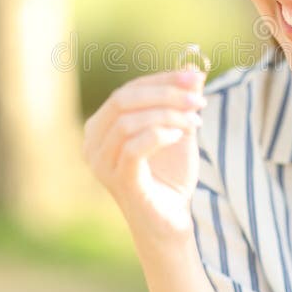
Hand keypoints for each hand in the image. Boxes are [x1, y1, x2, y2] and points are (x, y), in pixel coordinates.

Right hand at [82, 67, 207, 244]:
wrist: (171, 221)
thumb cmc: (170, 176)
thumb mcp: (178, 130)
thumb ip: (182, 103)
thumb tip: (194, 71)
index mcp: (101, 127)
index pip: (128, 90)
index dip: (161, 80)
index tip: (194, 77)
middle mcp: (93, 143)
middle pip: (123, 100)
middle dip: (165, 94)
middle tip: (198, 99)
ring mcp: (101, 164)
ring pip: (128, 121)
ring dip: (167, 115)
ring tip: (195, 123)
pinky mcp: (118, 181)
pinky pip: (133, 147)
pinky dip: (159, 135)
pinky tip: (179, 137)